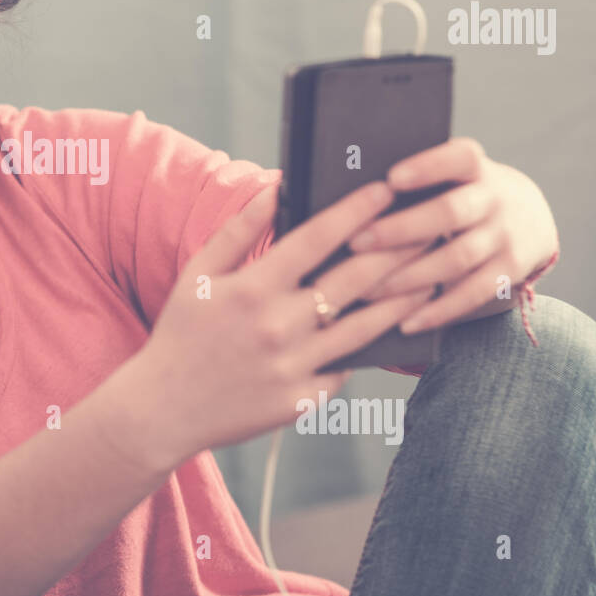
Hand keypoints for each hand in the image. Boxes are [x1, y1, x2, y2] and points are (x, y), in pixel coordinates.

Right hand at [125, 180, 440, 468]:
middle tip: (430, 225)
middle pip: (354, 278)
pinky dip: (370, 346)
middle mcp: (278, 326)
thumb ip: (239, 230)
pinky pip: (347, 367)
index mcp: (252, 288)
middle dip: (397, 247)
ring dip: (404, 297)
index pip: (317, 238)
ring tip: (432, 275)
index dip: (355, 210)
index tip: (385, 188)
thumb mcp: (199, 274)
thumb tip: (277, 187)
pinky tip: (396, 326)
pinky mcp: (303, 401)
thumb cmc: (181, 332)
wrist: (163, 408)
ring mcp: (294, 367)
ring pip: (366, 326)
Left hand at [345, 138, 559, 332]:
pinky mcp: (511, 272)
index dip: (428, 167)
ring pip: (456, 259)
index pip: (459, 158)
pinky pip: (473, 295)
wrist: (530, 216)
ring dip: (410, 276)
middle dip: (401, 229)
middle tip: (356, 242)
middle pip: (450, 213)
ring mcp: (505, 237)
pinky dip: (439, 311)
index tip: (391, 178)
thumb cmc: (463, 191)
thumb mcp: (454, 173)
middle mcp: (495, 200)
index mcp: (475, 167)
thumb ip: (418, 178)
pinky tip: (405, 322)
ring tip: (368, 289)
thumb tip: (356, 194)